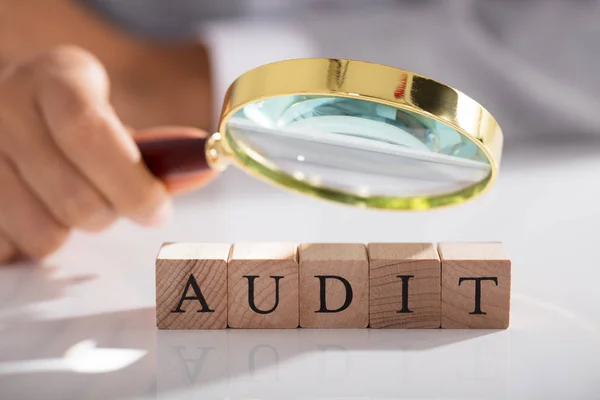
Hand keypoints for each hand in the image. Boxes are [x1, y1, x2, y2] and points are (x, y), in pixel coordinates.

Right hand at [0, 46, 212, 262]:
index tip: (158, 210)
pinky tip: (43, 209)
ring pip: (45, 233)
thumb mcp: (118, 120)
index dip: (129, 180)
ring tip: (75, 200)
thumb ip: (160, 152)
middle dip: (112, 214)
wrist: (22, 109)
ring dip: (76, 231)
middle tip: (121, 203)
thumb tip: (207, 170)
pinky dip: (42, 241)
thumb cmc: (81, 120)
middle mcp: (4, 108)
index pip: (86, 130)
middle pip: (74, 196)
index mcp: (54, 78)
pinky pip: (14, 249)